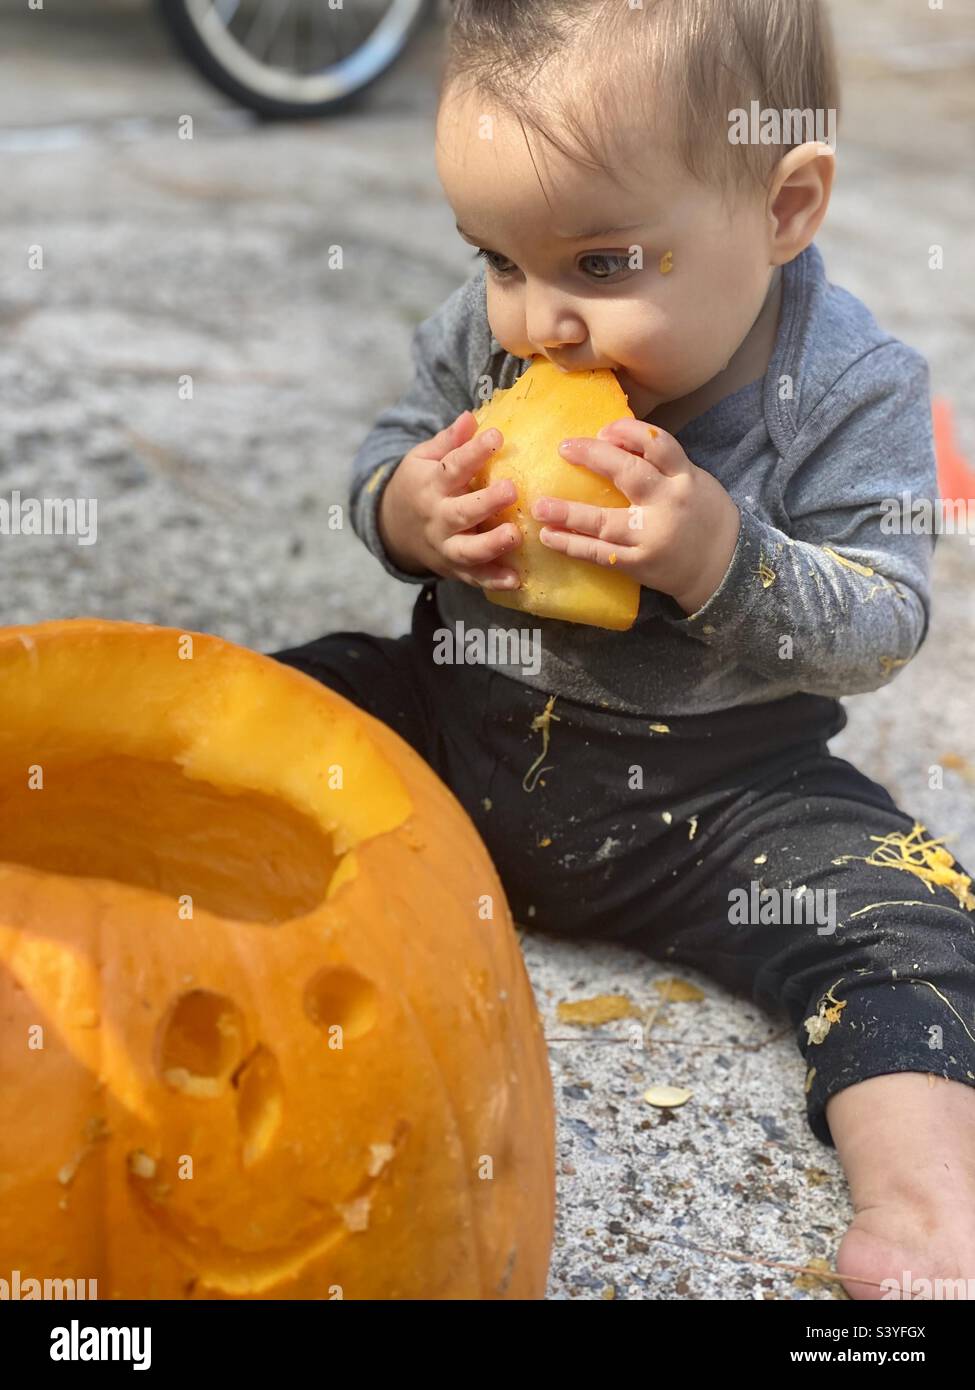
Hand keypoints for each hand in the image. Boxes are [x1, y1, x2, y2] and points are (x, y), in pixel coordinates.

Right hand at [378, 411, 521, 589]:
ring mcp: (445, 546)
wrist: (394, 529)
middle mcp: (437, 518)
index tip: (497, 436)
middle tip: (511, 490)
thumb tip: (471, 417)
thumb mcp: (423, 458)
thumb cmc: (419, 485)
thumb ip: (448, 441)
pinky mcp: (455, 568)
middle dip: (486, 503)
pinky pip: (474, 577)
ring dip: (491, 545)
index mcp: (431, 485)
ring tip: (515, 536)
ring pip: (467, 550)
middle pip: (461, 513)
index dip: (473, 452)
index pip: (452, 467)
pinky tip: (516, 579)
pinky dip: (493, 580)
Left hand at [530, 418, 741, 614]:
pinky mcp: (639, 563)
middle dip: (595, 458)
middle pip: (630, 474)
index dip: (628, 431)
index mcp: (685, 477)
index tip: (603, 431)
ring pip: (606, 522)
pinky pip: (601, 554)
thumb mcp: (693, 480)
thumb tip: (614, 440)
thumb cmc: (702, 516)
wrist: (724, 566)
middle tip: (564, 449)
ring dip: (569, 513)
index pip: (658, 444)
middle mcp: (669, 504)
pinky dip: (573, 545)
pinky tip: (550, 536)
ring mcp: (652, 537)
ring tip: (539, 506)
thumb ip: (661, 465)